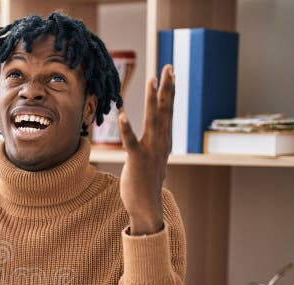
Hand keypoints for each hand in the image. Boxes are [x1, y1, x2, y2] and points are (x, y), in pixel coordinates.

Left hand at [117, 64, 174, 234]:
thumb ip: (154, 147)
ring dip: (152, 99)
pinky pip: (132, 141)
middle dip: (166, 87)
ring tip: (151, 80)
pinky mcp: (138, 160)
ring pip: (153, 120)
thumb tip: (157, 140)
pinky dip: (127, 128)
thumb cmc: (146, 185)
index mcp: (163, 141)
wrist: (147, 208)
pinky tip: (122, 114)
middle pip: (165, 110)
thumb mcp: (153, 161)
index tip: (171, 73)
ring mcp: (151, 151)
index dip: (169, 92)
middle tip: (168, 67)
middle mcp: (161, 143)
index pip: (168, 111)